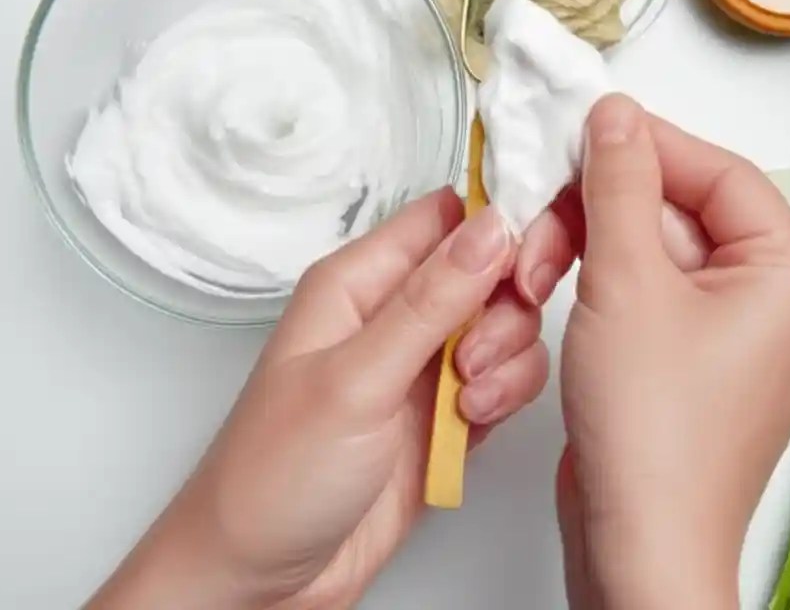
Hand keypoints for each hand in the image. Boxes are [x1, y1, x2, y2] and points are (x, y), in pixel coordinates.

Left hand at [89, 189, 570, 608]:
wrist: (264, 579)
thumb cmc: (272, 477)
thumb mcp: (357, 379)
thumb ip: (431, 302)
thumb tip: (492, 227)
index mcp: (357, 283)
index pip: (446, 215)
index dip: (498, 224)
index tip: (525, 261)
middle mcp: (391, 315)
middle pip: (488, 268)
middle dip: (507, 305)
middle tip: (480, 351)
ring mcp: (420, 365)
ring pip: (504, 326)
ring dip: (508, 358)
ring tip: (468, 398)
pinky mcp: (445, 413)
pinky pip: (505, 380)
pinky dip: (506, 397)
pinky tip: (473, 423)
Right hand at [529, 95, 789, 608]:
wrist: (639, 547)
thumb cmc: (653, 436)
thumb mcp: (626, 283)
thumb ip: (619, 186)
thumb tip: (617, 117)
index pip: (722, 174)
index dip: (650, 143)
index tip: (589, 125)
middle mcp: (780, 307)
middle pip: (684, 215)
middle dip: (602, 211)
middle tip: (544, 206)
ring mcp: (739, 342)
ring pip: (659, 258)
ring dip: (591, 254)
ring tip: (534, 272)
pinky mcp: (698, 369)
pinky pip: (653, 301)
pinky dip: (603, 290)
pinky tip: (555, 293)